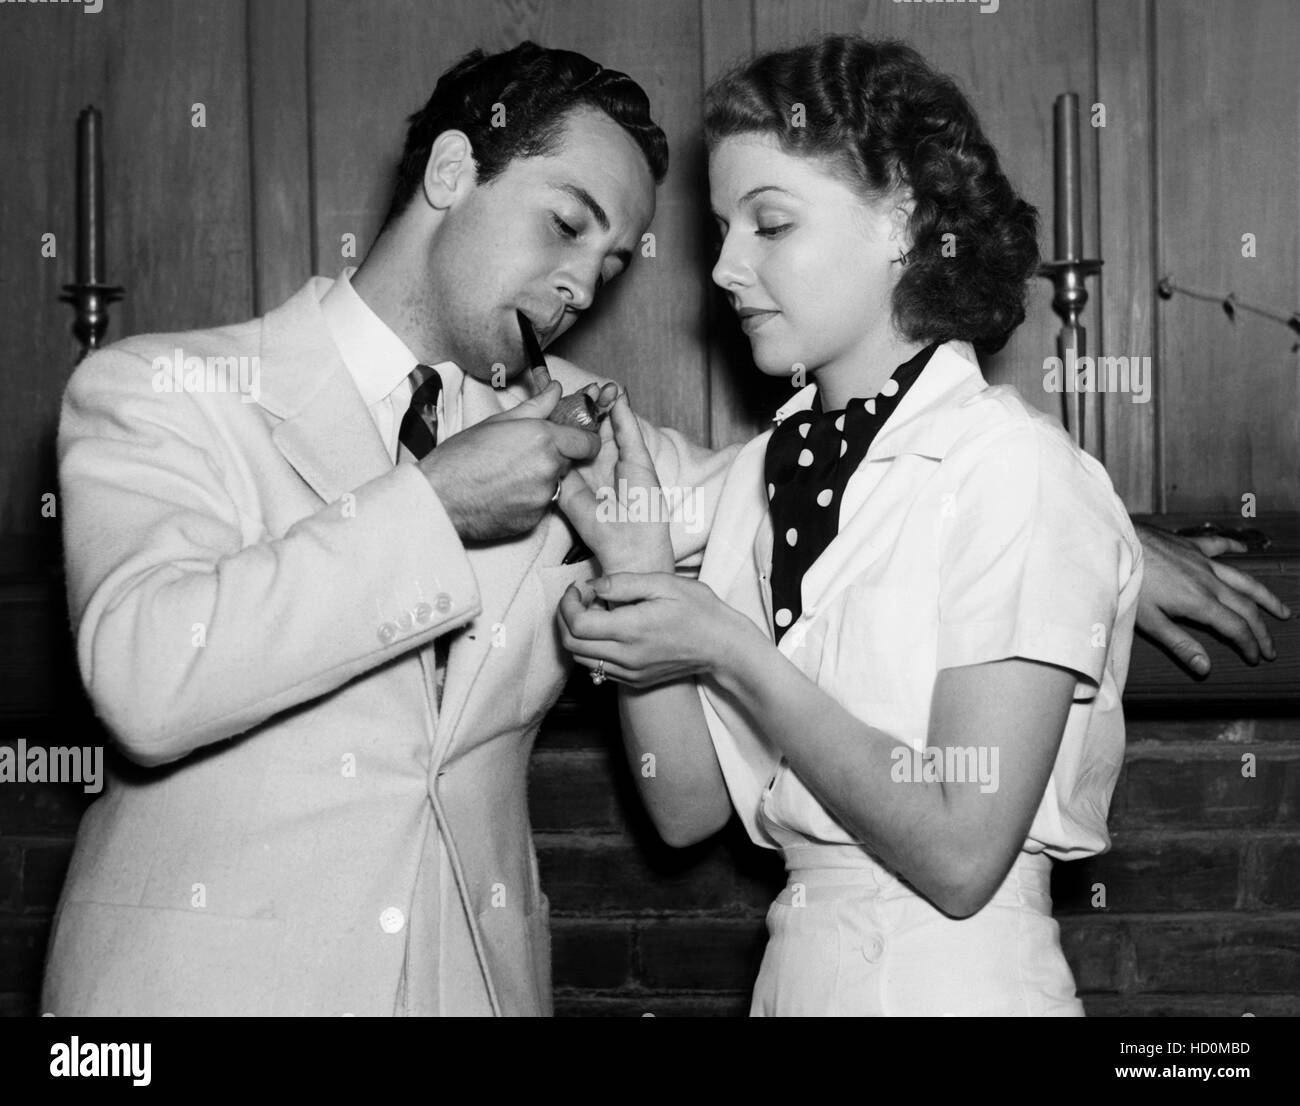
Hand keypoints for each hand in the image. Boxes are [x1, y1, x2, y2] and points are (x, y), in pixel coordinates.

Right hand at [419, 381, 599, 539]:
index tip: (576, 440)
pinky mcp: (533, 520)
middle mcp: (548, 468)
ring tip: (507, 475)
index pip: (588, 442)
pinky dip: (528, 499)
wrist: (439, 498)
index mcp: (542, 438)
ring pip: (554, 484)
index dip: (585, 440)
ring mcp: (542, 497)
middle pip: (569, 462)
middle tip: (525, 455)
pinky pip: (540, 505)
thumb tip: (556, 390)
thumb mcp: (497, 422)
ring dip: (540, 479)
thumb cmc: (461, 457)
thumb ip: (535, 407)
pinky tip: (504, 493)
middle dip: (555, 457)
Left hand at [556, 390, 674, 573]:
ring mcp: (624, 458)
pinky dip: (624, 412)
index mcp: (589, 469)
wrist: (626, 545)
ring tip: (602, 387)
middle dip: (592, 405)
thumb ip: (562, 472)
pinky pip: (629, 430)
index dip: (574, 417)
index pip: (580, 436)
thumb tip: (551, 451)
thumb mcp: (570, 496)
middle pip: (598, 424)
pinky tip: (619, 397)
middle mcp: (606, 461)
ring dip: (608, 403)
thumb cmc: (600, 529)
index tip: (565, 399)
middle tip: (587, 388)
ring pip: (614, 422)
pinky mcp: (639, 458)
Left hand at [557, 572, 762, 687]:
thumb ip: (623, 583)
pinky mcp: (635, 681)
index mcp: (631, 629)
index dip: (568, 603)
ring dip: (575, 635)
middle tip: (578, 598)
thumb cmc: (698, 609)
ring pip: (581, 660)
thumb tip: (592, 585)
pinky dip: (591, 649)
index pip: (576, 624)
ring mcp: (630, 672)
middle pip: (571, 645)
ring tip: (592, 613)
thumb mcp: (664, 583)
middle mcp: (627, 656)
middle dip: (564, 618)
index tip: (578, 587)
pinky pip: (598, 669)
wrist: (723, 645)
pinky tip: (607, 630)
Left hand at [1134, 524, 1290, 674]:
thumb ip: (1179, 644)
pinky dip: (1233, 547)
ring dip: (1263, 596)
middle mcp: (1208, 580)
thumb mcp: (1150, 622)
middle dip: (1261, 629)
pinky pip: (1217, 545)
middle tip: (1271, 648)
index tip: (1256, 658)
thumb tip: (1206, 669)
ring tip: (1281, 610)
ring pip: (1242, 578)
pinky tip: (1244, 549)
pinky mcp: (1188, 544)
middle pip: (1245, 606)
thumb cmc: (1128, 585)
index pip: (1235, 628)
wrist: (1116, 545)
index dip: (1249, 644)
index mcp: (1200, 602)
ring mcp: (1201, 560)